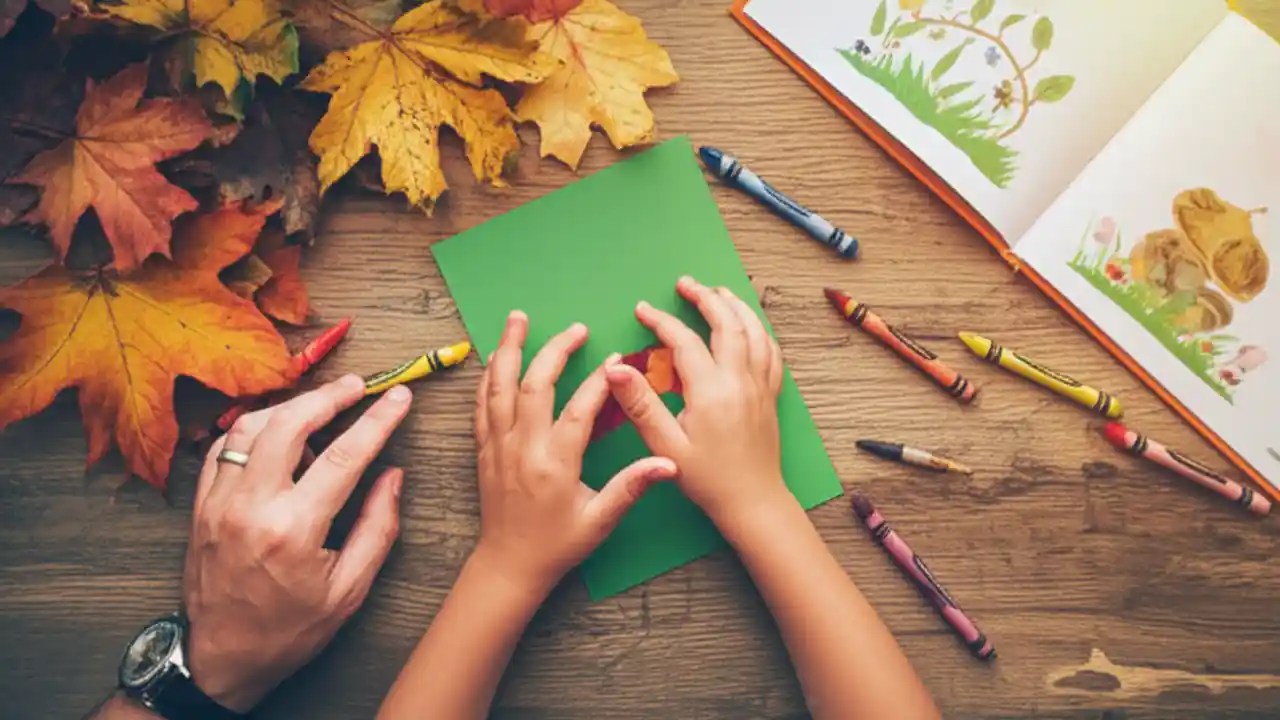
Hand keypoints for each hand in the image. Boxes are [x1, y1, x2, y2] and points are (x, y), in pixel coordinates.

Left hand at [183, 375, 410, 711]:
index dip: (377, 420)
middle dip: (329, 396)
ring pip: (250, 427)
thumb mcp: (349, 591)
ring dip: (288, 406)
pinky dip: (254, 428)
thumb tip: (393, 476)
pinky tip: (277, 429)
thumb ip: (377, 528)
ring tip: (320, 403)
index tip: (399, 397)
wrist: (220, 659)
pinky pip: (224, 447)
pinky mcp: (201, 505)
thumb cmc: (289, 630)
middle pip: (290, 424)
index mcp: (294, 530)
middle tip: (358, 385)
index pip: (345, 456)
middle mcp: (251, 506)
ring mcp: (219, 502)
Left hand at [471, 311, 676, 595]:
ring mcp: (498, 446)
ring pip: (499, 387)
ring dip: (509, 349)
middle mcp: (523, 448)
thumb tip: (667, 464)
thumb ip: (631, 487)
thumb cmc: (558, 544)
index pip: (578, 410)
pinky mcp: (484, 450)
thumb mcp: (600, 520)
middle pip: (534, 385)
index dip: (599, 381)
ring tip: (518, 318)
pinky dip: (488, 377)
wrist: (510, 565)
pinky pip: (481, 405)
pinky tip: (495, 357)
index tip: (617, 359)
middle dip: (555, 351)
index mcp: (554, 464)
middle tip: (575, 328)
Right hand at [605, 276, 787, 524]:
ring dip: (736, 306)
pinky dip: (759, 330)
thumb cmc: (707, 479)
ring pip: (754, 331)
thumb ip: (641, 404)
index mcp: (711, 391)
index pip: (684, 341)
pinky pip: (770, 351)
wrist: (753, 502)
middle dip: (705, 297)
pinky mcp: (770, 396)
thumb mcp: (665, 445)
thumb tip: (616, 369)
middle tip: (685, 284)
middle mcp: (740, 381)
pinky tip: (750, 326)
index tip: (643, 309)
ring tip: (718, 292)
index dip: (661, 321)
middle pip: (727, 323)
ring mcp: (759, 386)